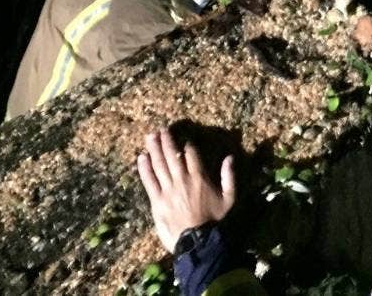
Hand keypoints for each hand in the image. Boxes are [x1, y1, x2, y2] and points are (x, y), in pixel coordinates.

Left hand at [137, 128, 235, 251]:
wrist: (198, 242)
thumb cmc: (215, 221)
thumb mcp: (229, 199)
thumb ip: (229, 177)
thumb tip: (230, 158)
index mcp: (200, 177)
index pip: (192, 155)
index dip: (187, 145)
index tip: (184, 139)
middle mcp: (182, 180)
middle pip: (173, 155)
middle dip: (167, 140)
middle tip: (162, 129)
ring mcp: (168, 190)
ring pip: (159, 164)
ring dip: (154, 149)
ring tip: (150, 136)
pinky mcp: (157, 200)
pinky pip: (149, 180)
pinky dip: (144, 168)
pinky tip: (141, 157)